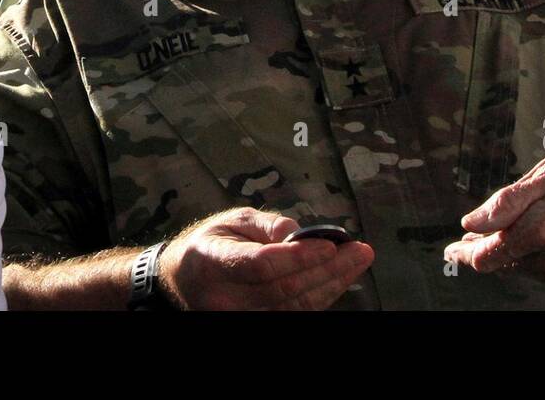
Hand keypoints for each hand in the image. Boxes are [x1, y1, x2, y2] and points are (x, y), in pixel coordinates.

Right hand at [158, 207, 374, 309]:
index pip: (261, 265)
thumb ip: (266, 225)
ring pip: (294, 308)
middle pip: (284, 289)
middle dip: (328, 269)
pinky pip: (294, 316)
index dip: (299, 256)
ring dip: (332, 285)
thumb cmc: (212, 243)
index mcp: (210, 261)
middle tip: (359, 250)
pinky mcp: (254, 324)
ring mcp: (237, 317)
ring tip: (358, 261)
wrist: (184, 280)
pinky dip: (321, 298)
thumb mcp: (232, 220)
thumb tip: (299, 233)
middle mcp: (222, 298)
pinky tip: (339, 279)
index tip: (332, 243)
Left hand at [443, 132, 544, 285]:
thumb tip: (471, 223)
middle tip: (473, 238)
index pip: (489, 256)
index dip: (465, 255)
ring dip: (516, 255)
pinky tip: (543, 243)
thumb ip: (507, 202)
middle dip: (488, 251)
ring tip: (505, 236)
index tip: (452, 251)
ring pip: (532, 269)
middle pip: (508, 264)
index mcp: (541, 228)